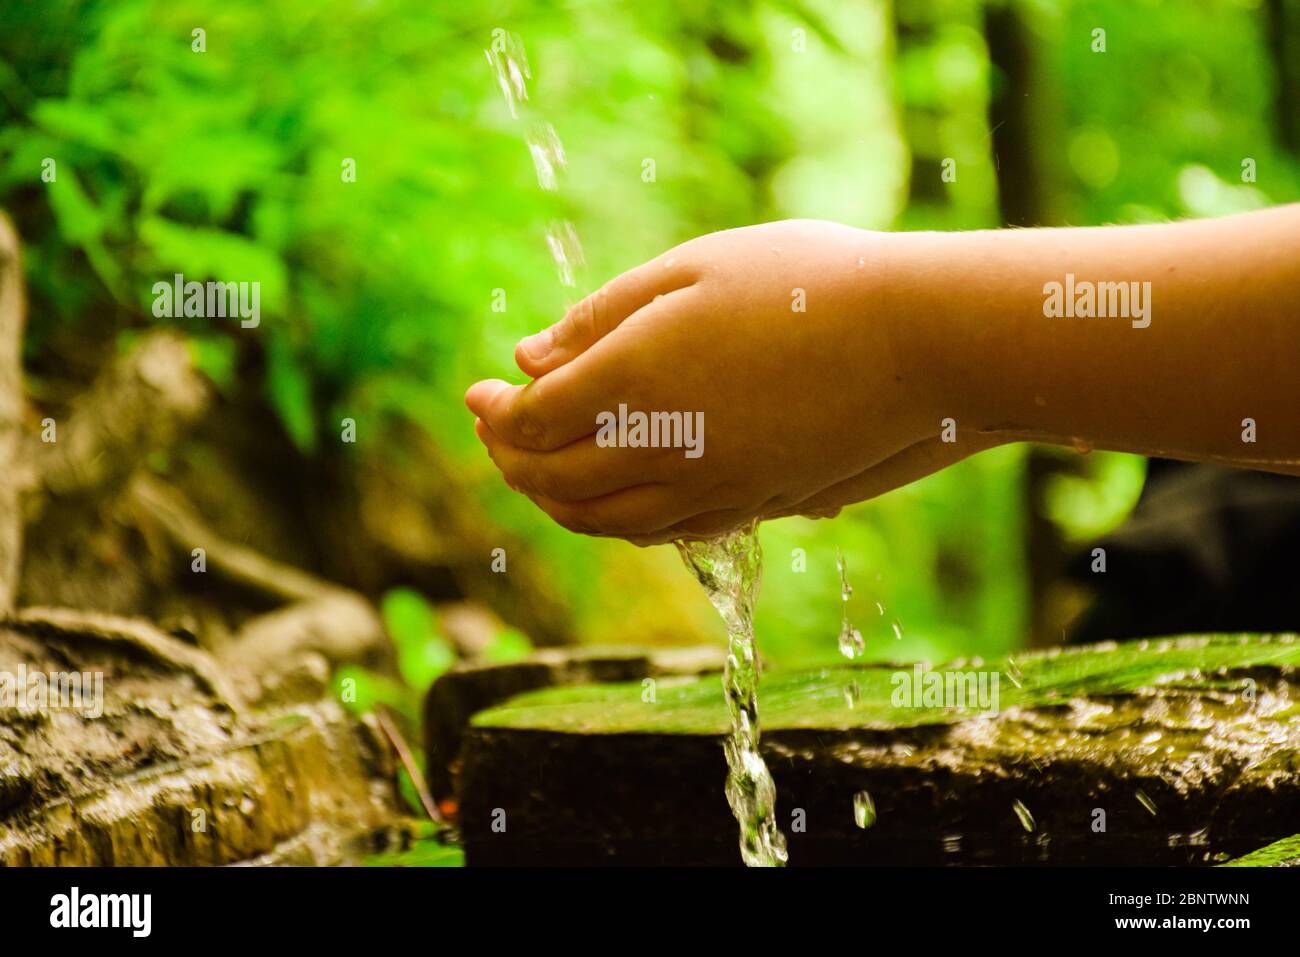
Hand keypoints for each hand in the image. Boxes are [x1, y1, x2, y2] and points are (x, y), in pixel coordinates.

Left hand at [465, 220, 990, 543]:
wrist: (919, 341)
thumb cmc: (807, 280)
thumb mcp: (692, 271)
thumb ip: (600, 318)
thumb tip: (525, 358)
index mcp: (635, 380)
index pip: (532, 422)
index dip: (493, 413)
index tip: (476, 393)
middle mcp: (662, 450)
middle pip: (554, 481)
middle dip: (511, 459)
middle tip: (494, 432)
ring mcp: (710, 489)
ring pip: (600, 521)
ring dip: (553, 501)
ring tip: (537, 471)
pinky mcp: (751, 506)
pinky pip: (659, 532)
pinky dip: (612, 521)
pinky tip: (611, 497)